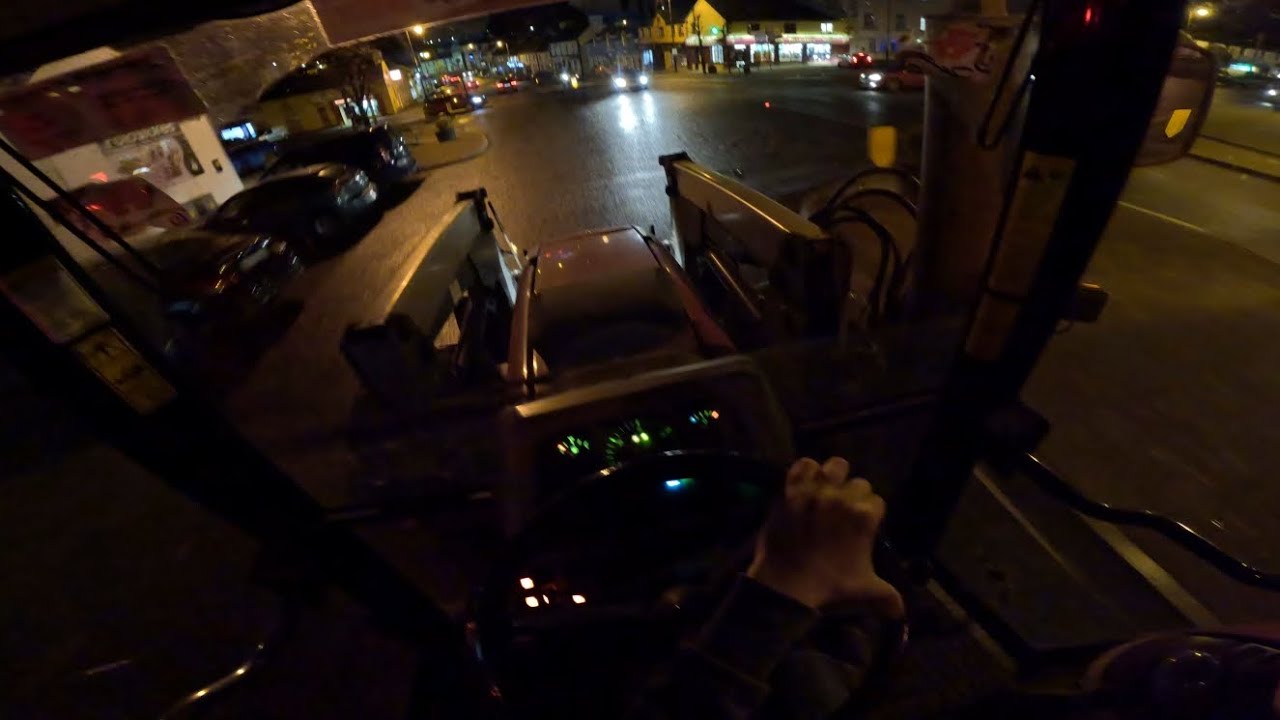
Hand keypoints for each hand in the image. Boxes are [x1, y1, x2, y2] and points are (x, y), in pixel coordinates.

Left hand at [747, 457, 903, 617]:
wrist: (787, 582)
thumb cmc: (829, 585)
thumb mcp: (864, 590)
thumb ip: (887, 596)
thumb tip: (900, 612)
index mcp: (865, 517)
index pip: (877, 501)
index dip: (869, 513)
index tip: (860, 524)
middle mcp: (844, 498)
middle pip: (859, 483)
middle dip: (853, 495)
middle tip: (842, 512)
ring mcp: (818, 491)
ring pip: (835, 465)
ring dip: (833, 476)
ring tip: (826, 490)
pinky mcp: (793, 489)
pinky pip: (803, 465)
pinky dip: (805, 470)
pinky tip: (805, 483)